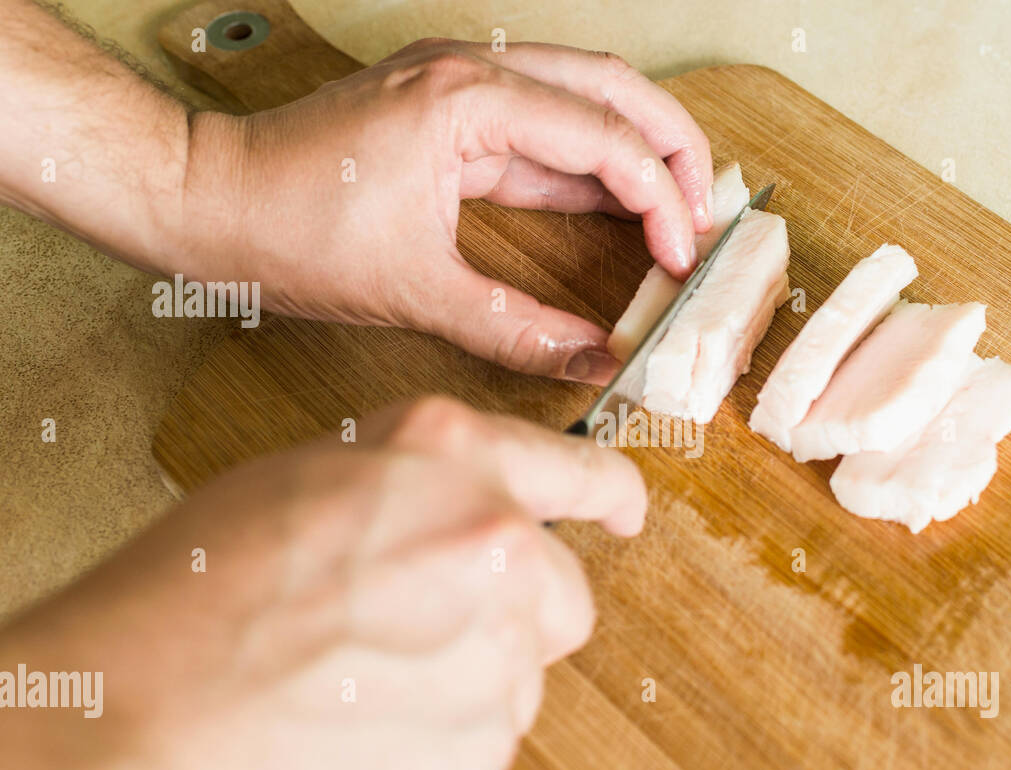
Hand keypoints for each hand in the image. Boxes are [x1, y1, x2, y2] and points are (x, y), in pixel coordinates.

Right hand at [0, 397, 645, 769]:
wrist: (131, 731)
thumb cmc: (187, 603)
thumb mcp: (304, 485)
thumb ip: (413, 485)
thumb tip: (464, 507)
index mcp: (447, 460)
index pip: (580, 473)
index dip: (609, 497)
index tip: (621, 513)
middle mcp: (492, 545)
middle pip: (561, 593)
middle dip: (513, 612)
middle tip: (420, 631)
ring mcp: (495, 654)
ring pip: (523, 672)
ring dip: (469, 679)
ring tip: (363, 685)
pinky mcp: (480, 752)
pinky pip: (488, 740)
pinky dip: (443, 739)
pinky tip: (363, 731)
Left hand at [178, 39, 715, 383]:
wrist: (203, 201)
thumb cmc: (284, 230)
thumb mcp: (413, 293)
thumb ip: (516, 328)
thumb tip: (590, 362)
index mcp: (468, 102)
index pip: (603, 137)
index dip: (661, 201)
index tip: (686, 259)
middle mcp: (471, 73)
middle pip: (613, 87)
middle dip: (676, 147)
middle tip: (714, 212)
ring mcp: (459, 86)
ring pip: (584, 96)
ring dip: (639, 148)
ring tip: (682, 207)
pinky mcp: (448, 112)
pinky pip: (542, 128)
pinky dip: (589, 164)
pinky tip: (616, 207)